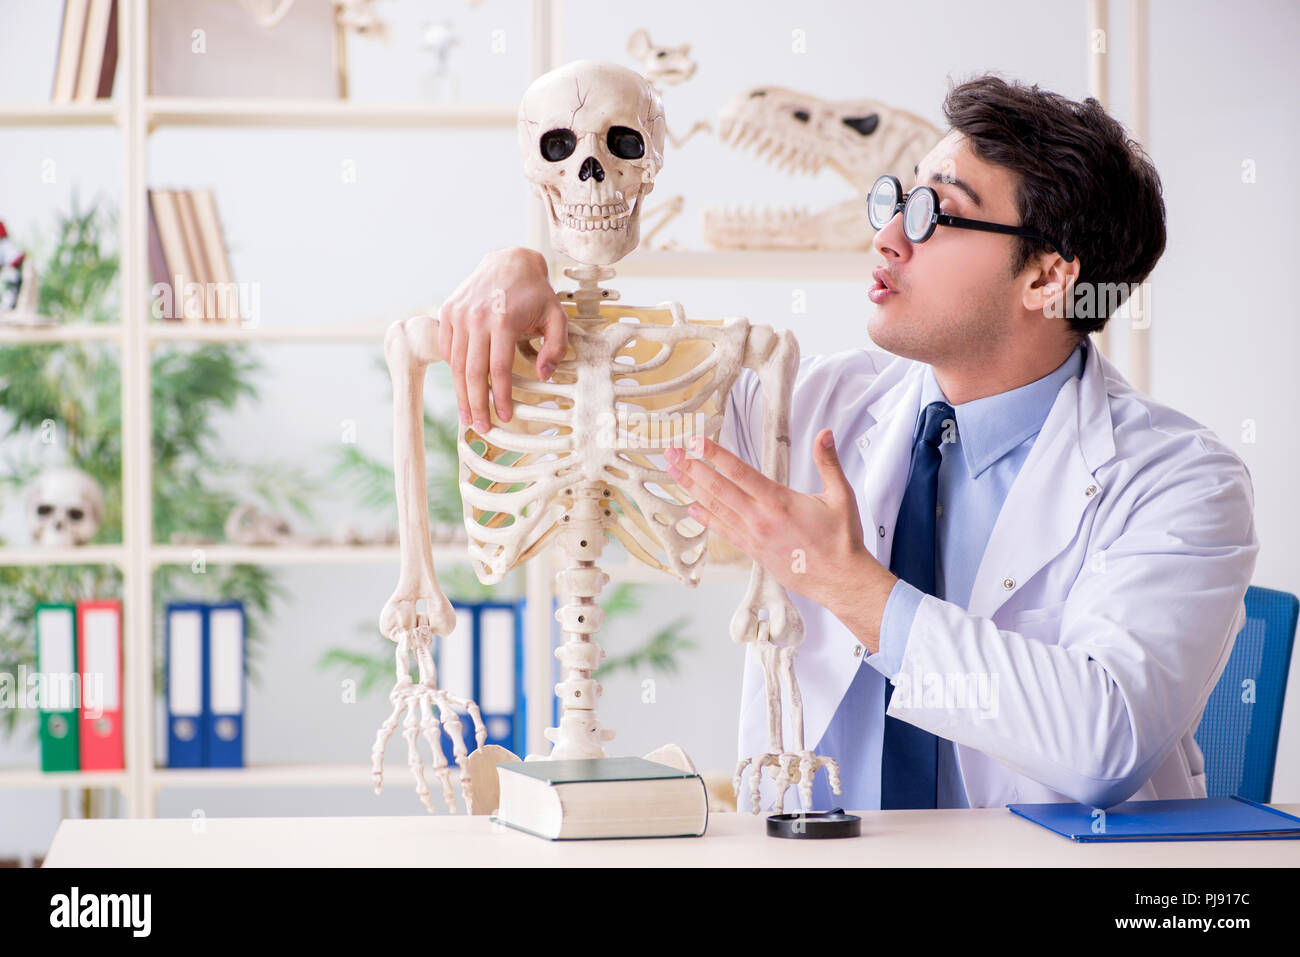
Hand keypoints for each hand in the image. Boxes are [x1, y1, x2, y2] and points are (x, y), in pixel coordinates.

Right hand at [437, 246, 568, 430]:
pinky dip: (454, 371)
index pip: (499, 370)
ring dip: (461, 395)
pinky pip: (448, 350)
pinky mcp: (448, 311)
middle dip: (476, 405)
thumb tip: (543, 375)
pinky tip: (462, 387)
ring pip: (457, 365)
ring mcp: (459, 314)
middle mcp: (477, 318)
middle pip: (473, 373)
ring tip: (467, 416)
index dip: (501, 398)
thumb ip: (555, 347)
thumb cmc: (536, 294)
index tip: (504, 417)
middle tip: (481, 427)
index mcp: (504, 320)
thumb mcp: (557, 317)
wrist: (510, 262)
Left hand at [664, 429, 894, 646]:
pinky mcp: (753, 551)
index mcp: (778, 501)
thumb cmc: (841, 540)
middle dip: (691, 468)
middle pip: (717, 488)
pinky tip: (692, 509)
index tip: (695, 441)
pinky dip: (706, 518)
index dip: (714, 454)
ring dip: (692, 489)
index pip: (739, 471)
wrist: (840, 580)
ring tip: (672, 473)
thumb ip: (828, 462)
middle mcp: (760, 519)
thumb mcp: (841, 496)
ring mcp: (753, 536)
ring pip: (716, 508)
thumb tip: (825, 433)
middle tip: (670, 453)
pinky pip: (724, 531)